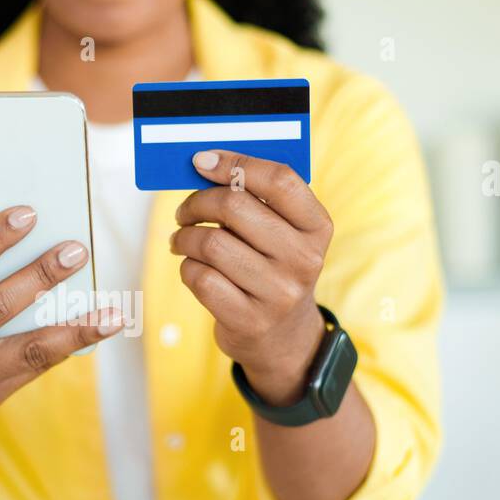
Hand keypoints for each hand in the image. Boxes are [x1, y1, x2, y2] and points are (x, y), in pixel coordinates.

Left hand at [170, 149, 332, 405]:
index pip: (280, 179)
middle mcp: (304, 259)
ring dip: (185, 237)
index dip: (236, 163)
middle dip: (197, 203)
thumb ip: (257, 200)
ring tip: (181, 240)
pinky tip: (191, 267)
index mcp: (317, 228)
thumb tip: (206, 163)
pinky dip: (186, 267)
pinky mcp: (249, 319)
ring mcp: (278, 293)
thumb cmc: (273, 270)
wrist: (284, 338)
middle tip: (184, 211)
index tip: (202, 161)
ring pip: (211, 243)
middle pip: (235, 207)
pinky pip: (200, 277)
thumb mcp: (284, 235)